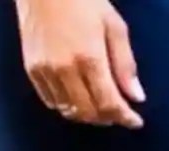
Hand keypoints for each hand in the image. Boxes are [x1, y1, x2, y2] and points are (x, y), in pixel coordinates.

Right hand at [16, 0, 144, 128]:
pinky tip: (78, 100)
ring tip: (101, 108)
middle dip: (108, 118)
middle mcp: (65, 70)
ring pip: (69, 111)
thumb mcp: (114, 26)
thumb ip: (125, 64)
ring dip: (88, 115)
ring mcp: (45, 72)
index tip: (136, 122)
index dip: (124, 117)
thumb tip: (136, 97)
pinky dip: (68, 107)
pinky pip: (51, 101)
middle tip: (120, 114)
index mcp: (89, 58)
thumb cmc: (84, 0)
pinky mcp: (32, 70)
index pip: (109, 103)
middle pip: (88, 112)